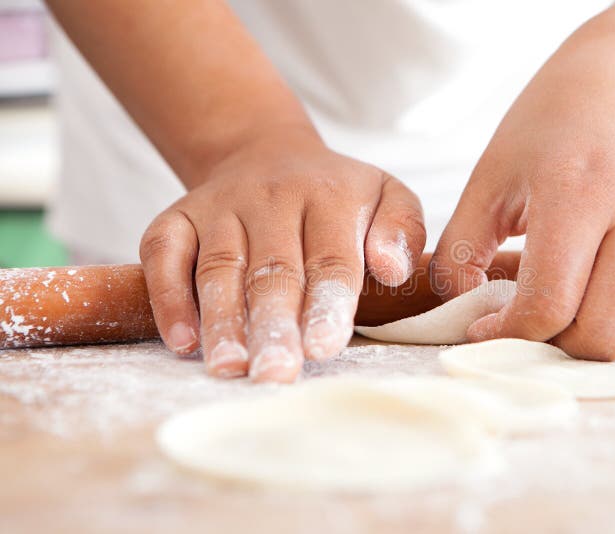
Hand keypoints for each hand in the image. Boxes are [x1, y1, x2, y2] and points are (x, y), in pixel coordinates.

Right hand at [140, 127, 424, 381]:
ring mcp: (219, 207)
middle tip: (276, 372)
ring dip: (222, 321)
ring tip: (230, 367)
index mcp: (329, 197)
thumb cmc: (338, 196)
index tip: (324, 347)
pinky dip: (168, 297)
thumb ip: (401, 230)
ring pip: (219, 268)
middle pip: (272, 271)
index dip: (326, 305)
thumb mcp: (387, 196)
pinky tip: (181, 341)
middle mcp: (271, 198)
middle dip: (274, 326)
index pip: (330, 259)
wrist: (269, 155)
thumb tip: (392, 269)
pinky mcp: (178, 218)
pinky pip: (164, 254)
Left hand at [430, 52, 614, 360]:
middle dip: (551, 347)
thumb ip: (460, 250)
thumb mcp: (486, 181)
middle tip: (524, 324)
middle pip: (601, 335)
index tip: (483, 328)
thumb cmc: (545, 133)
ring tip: (559, 314)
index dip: (508, 334)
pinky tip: (594, 297)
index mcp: (577, 191)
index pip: (549, 303)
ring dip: (591, 344)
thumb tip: (465, 312)